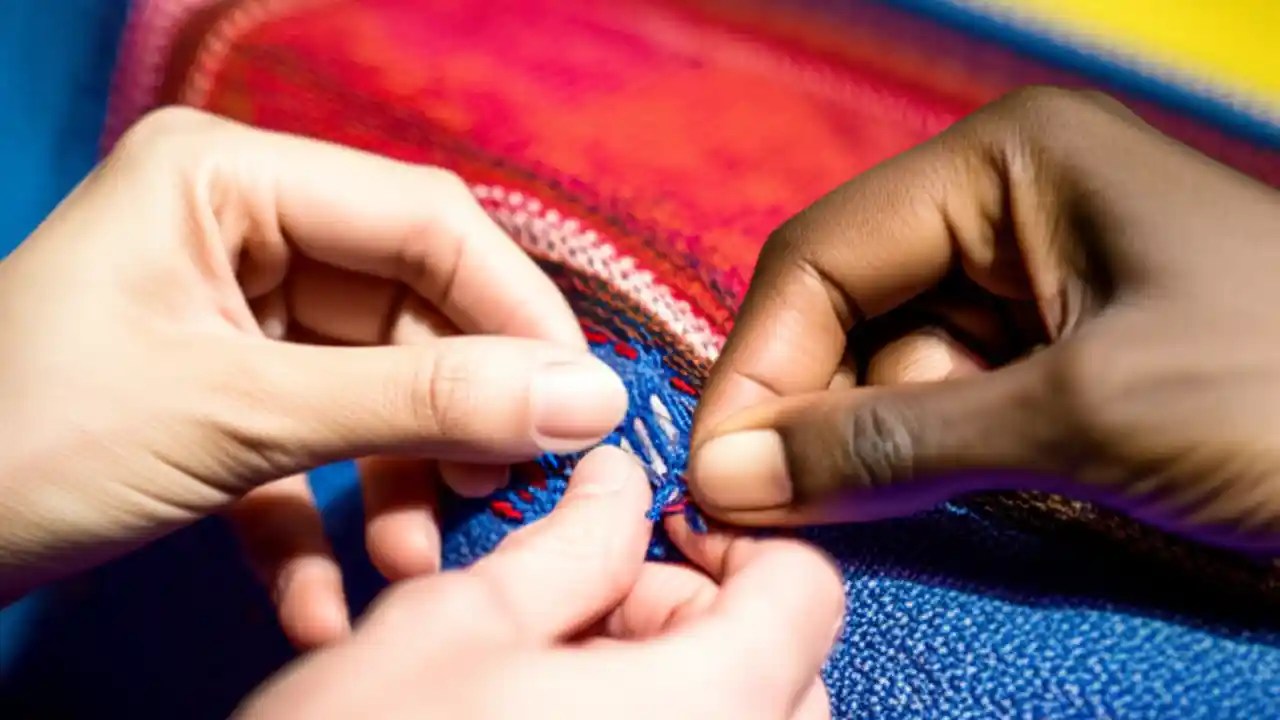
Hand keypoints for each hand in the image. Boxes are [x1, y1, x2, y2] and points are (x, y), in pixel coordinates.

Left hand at [0, 108, 627, 645]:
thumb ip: (419, 401)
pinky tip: (325, 600)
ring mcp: (227, 319)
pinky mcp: (214, 400)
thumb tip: (583, 397)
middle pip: (407, 311)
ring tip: (419, 567)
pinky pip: (303, 450)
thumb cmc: (18, 443)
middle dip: (455, 418)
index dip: (515, 312)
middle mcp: (237, 234)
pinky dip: (322, 527)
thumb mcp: (237, 416)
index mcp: (229, 180)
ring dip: (395, 487)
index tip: (581, 403)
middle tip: (511, 494)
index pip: (426, 221)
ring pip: (367, 391)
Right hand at [238, 447, 842, 719]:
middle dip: (692, 621)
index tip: (665, 533)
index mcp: (706, 712)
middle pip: (787, 672)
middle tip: (583, 614)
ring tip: (554, 686)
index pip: (804, 590)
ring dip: (674, 690)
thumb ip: (566, 547)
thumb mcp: (450, 628)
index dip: (735, 540)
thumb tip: (613, 488)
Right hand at [687, 87, 1279, 553]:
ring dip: (874, 450)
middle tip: (770, 516)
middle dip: (813, 413)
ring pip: (895, 373)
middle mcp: (1011, 210)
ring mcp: (1040, 289)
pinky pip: (952, 411)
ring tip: (875, 515)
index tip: (719, 477)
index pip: (825, 255)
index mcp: (1010, 164)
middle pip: (852, 313)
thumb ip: (891, 444)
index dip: (759, 365)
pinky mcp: (1065, 364)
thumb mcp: (1082, 414)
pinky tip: (939, 504)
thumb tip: (729, 474)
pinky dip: (928, 466)